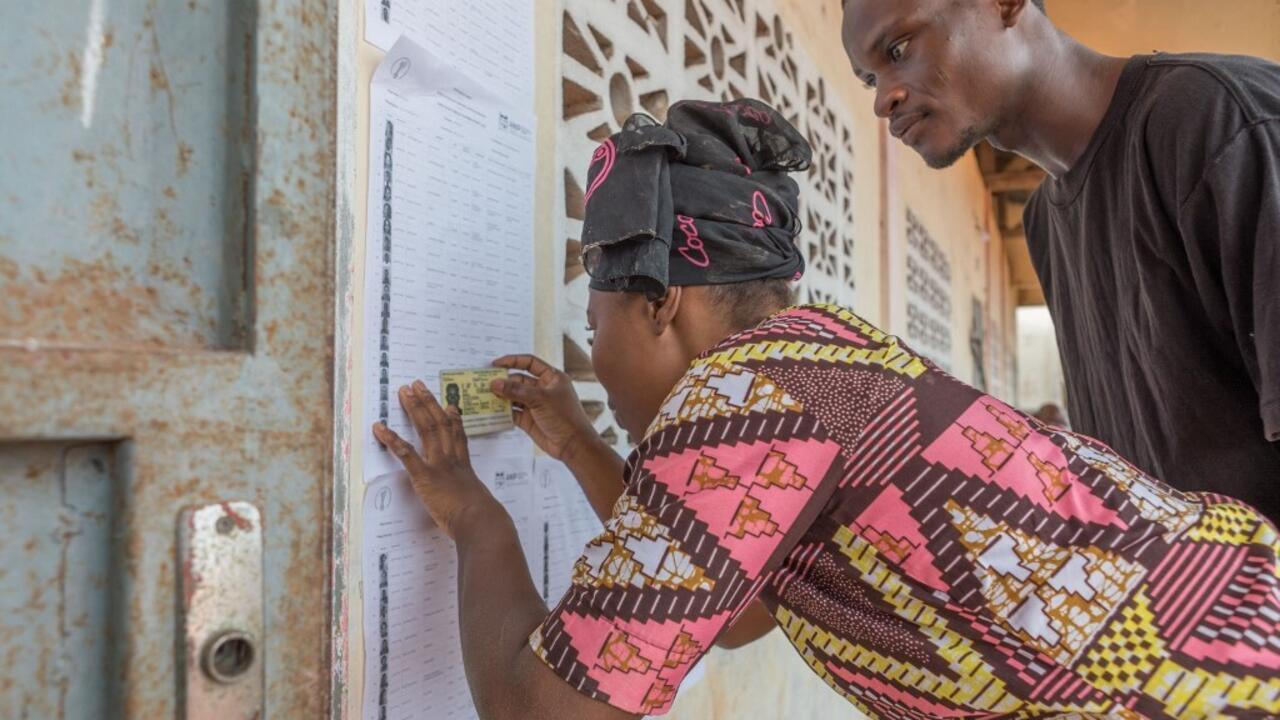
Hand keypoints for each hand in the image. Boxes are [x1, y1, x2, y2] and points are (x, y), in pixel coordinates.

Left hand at [372, 381, 500, 539]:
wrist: (479, 520)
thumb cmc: (482, 518)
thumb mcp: (480, 503)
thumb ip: (474, 499)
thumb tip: (475, 506)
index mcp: (464, 467)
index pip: (458, 437)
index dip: (454, 419)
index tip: (450, 406)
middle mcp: (451, 460)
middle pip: (440, 424)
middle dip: (429, 403)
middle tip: (419, 386)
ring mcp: (438, 465)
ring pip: (426, 429)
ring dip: (414, 408)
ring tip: (405, 392)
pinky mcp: (423, 475)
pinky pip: (405, 453)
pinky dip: (391, 439)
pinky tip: (380, 428)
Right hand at [491, 354, 603, 462]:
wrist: (572, 444)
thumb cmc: (564, 417)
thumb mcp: (540, 399)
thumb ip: (516, 390)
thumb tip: (495, 383)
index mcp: (551, 378)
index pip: (530, 363)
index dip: (512, 361)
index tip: (495, 364)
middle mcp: (543, 389)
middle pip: (518, 380)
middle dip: (503, 382)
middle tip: (484, 383)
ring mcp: (535, 404)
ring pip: (513, 396)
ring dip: (501, 396)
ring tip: (483, 396)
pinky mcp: (529, 419)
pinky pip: (512, 412)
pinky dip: (502, 411)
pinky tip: (491, 410)